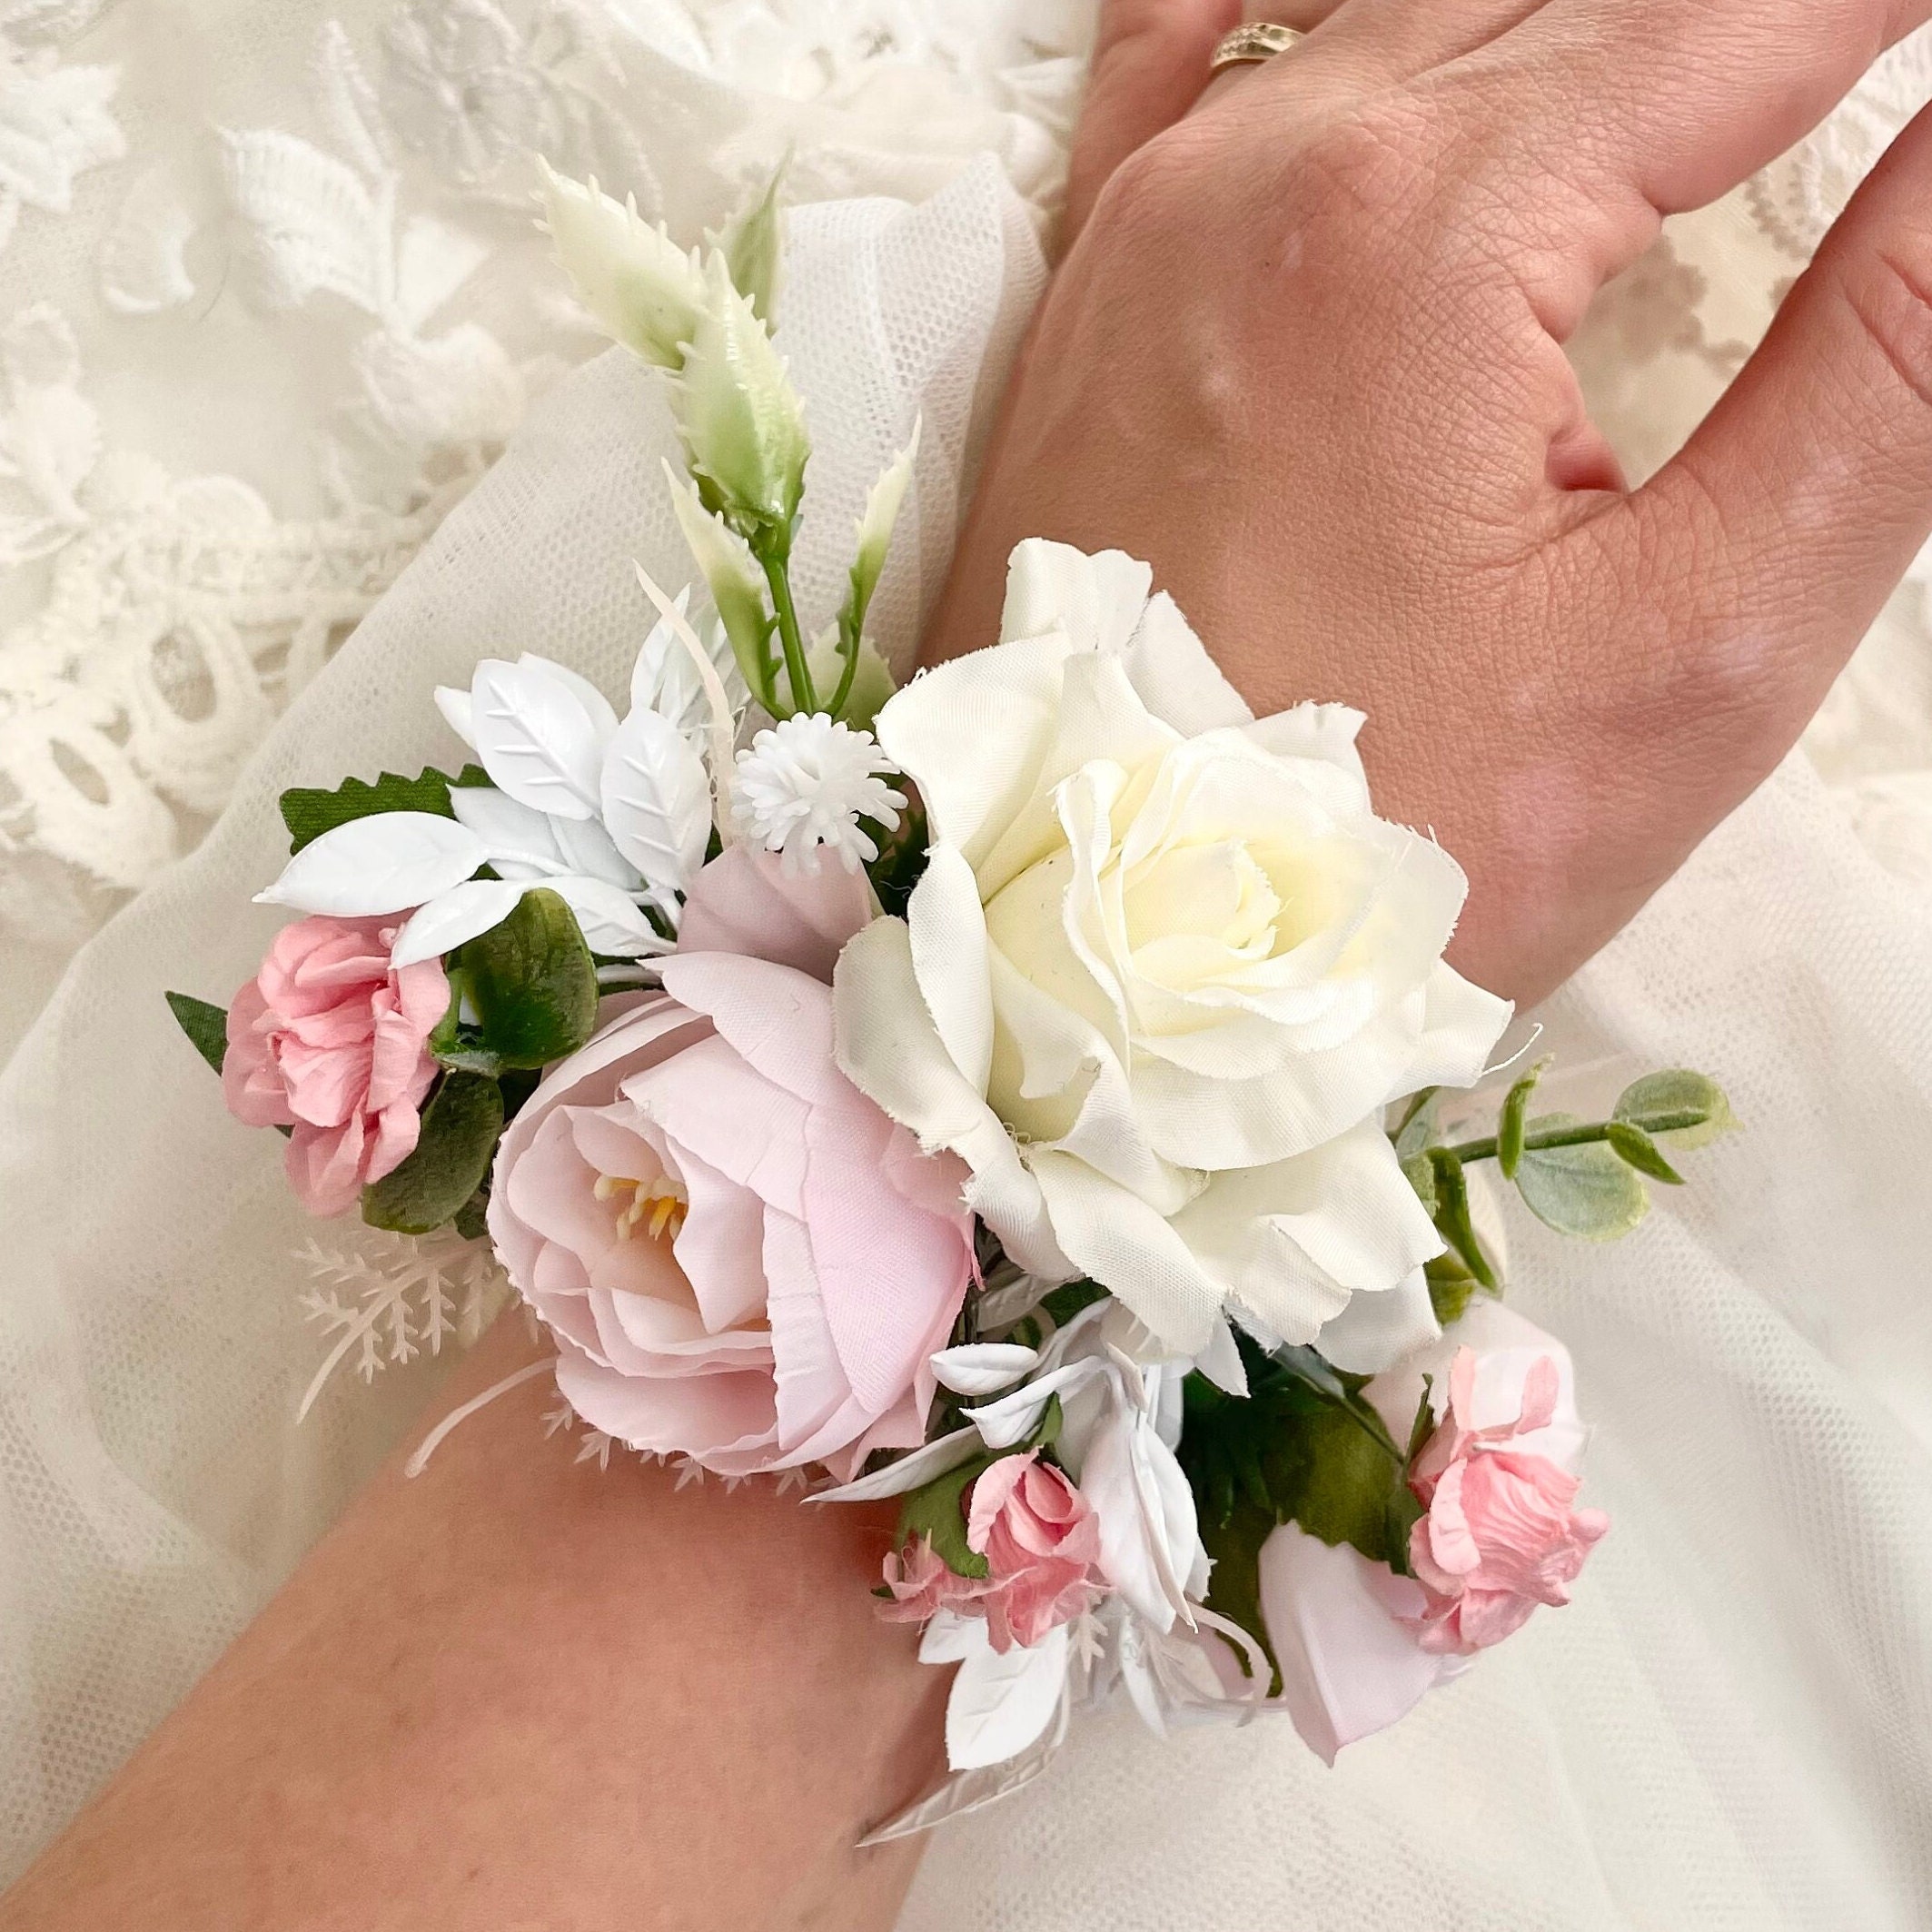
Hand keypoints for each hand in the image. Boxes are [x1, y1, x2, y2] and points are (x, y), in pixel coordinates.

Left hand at [927, 0, 1931, 1003]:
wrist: (1103, 945)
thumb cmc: (1379, 841)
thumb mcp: (1688, 647)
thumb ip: (1879, 370)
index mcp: (1431, 234)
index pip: (1739, 23)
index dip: (1867, 26)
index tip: (1914, 56)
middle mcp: (1268, 176)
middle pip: (1579, 1)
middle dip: (1735, 27)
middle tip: (1831, 68)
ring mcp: (1155, 223)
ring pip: (1407, 11)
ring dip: (1573, 18)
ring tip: (1694, 58)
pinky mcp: (1094, 295)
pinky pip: (1187, 54)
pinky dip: (1305, 9)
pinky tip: (1358, 19)